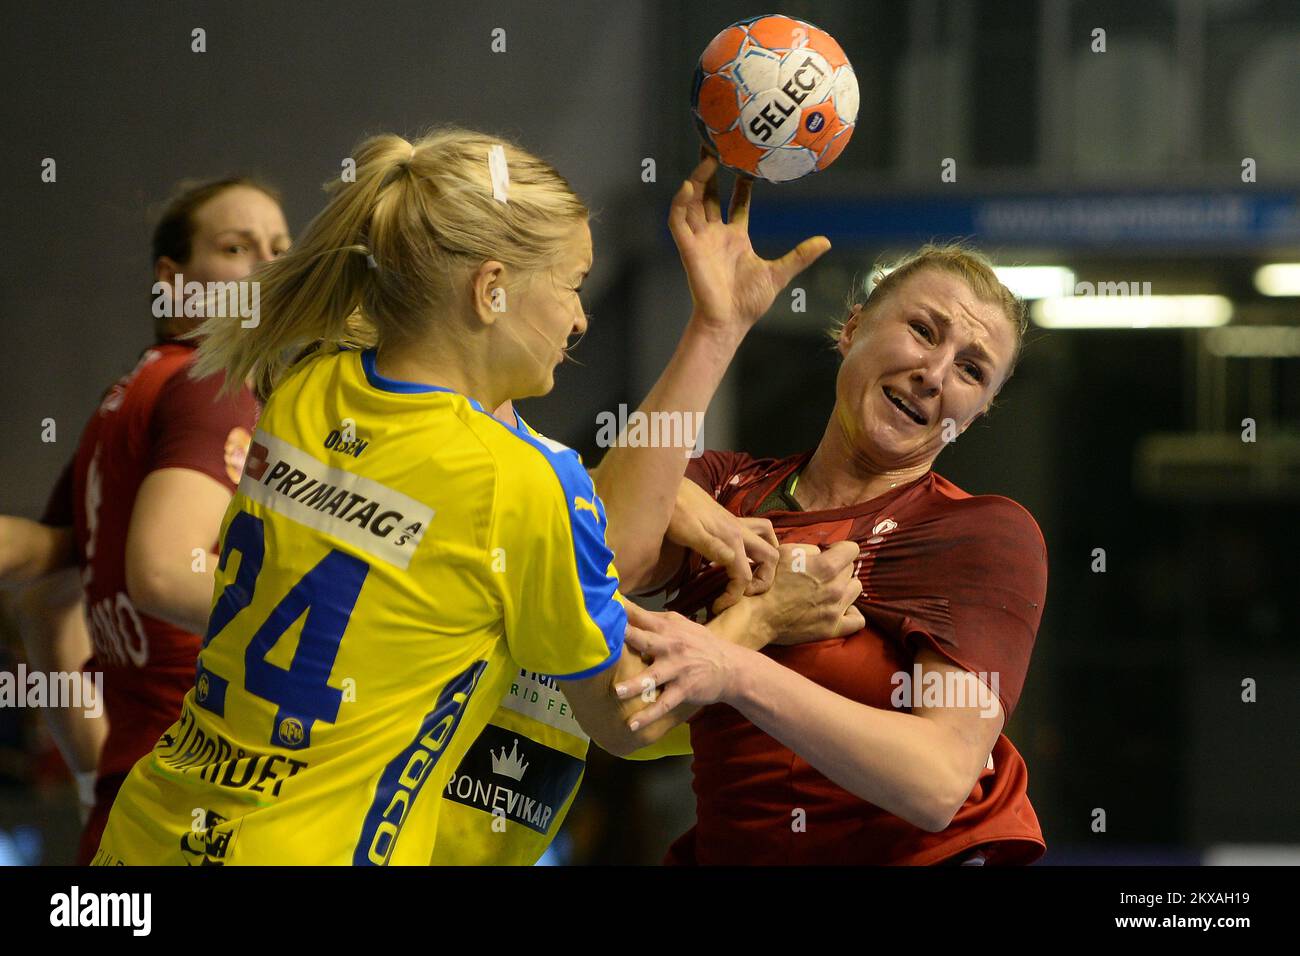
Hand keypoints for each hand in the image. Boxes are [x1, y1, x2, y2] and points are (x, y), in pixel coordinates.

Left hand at [615, 600, 740, 728]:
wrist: (731, 667)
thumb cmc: (701, 644)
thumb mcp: (682, 625)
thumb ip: (656, 619)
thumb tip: (627, 610)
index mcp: (667, 627)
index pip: (641, 616)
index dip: (622, 610)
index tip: (601, 606)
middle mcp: (671, 646)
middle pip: (644, 640)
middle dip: (626, 638)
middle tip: (604, 639)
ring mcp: (677, 669)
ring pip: (653, 677)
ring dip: (635, 684)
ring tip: (617, 691)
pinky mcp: (683, 689)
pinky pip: (663, 704)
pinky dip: (648, 715)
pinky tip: (632, 725)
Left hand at [665, 479, 778, 613]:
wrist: (670, 488)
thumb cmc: (676, 511)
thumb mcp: (688, 532)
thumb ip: (711, 546)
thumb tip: (731, 561)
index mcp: (731, 539)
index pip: (744, 576)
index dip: (734, 596)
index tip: (717, 607)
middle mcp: (740, 532)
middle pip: (770, 558)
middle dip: (762, 580)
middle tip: (742, 592)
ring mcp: (738, 525)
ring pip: (768, 540)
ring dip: (766, 560)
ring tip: (750, 575)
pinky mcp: (731, 522)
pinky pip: (758, 531)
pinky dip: (759, 545)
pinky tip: (744, 554)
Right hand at [669, 148, 830, 338]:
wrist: (728, 323)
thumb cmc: (749, 302)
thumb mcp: (780, 273)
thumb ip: (800, 256)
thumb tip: (826, 241)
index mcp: (735, 238)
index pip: (736, 203)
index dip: (740, 183)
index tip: (747, 163)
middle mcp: (715, 235)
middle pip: (709, 195)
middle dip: (710, 171)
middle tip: (716, 145)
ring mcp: (700, 240)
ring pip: (693, 202)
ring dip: (697, 180)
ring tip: (707, 158)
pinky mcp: (688, 249)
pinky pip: (679, 220)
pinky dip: (681, 203)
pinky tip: (689, 186)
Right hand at [759, 541, 865, 645]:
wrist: (758, 615)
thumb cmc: (768, 582)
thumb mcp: (784, 552)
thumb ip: (810, 548)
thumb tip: (823, 553)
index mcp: (826, 566)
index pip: (852, 549)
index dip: (839, 548)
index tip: (828, 553)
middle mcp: (836, 588)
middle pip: (850, 569)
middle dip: (838, 568)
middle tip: (820, 574)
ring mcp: (836, 609)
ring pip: (855, 589)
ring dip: (844, 586)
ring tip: (828, 590)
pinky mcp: (833, 628)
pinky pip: (857, 619)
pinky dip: (851, 612)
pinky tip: (841, 608)